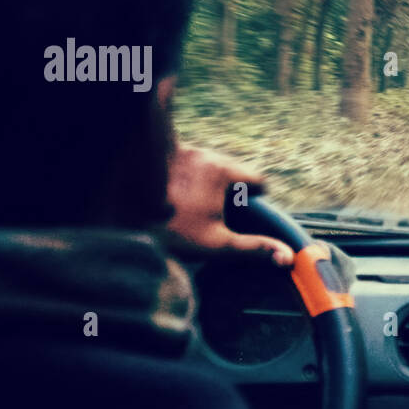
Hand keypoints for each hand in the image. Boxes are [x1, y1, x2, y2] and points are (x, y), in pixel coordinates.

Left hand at [164, 144, 294, 266]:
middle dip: (229, 189)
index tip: (243, 213)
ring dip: (206, 181)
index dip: (255, 198)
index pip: (258, 179)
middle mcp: (207, 155)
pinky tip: (172, 195)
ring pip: (209, 165)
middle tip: (214, 213)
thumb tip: (286, 257)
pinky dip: (184, 176)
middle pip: (233, 170)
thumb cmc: (172, 227)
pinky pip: (185, 162)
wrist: (122, 207)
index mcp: (224, 172)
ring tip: (190, 205)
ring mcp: (183, 150)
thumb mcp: (216, 244)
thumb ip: (253, 248)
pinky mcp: (163, 153)